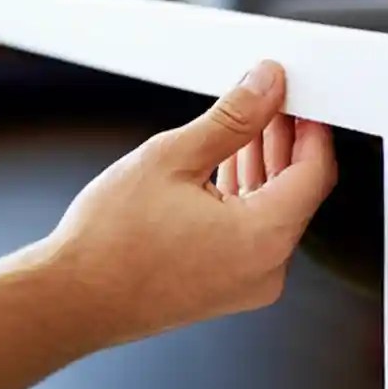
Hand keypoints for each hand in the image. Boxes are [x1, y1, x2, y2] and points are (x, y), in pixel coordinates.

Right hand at [41, 60, 337, 345]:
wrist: (71, 300)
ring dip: (265, 166)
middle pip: (298, 191)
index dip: (313, 129)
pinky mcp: (230, 287)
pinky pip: (254, 233)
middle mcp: (267, 268)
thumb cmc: (108, 244)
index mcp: (264, 237)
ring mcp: (249, 282)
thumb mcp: (173, 158)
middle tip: (272, 102)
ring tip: (246, 124)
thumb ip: (233, 119)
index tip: (301, 101)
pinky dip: (246, 196)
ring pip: (275, 210)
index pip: (316, 172)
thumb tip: (266, 88)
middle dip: (287, 142)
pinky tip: (227, 163)